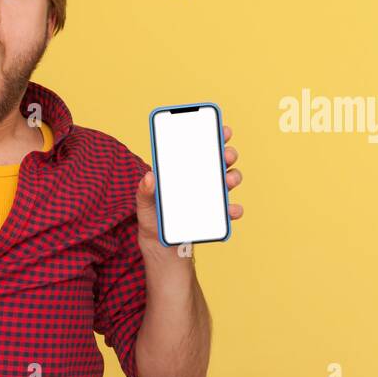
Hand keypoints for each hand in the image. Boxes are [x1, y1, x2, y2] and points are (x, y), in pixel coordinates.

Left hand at [136, 123, 243, 249]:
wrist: (161, 248)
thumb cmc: (152, 220)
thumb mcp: (144, 205)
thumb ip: (145, 192)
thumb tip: (149, 176)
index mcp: (183, 171)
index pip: (199, 148)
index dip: (213, 135)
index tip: (221, 129)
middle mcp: (200, 180)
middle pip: (219, 160)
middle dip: (227, 153)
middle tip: (226, 155)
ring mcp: (210, 196)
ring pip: (228, 180)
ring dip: (233, 177)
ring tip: (228, 180)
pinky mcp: (216, 216)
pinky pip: (229, 209)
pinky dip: (233, 209)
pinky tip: (230, 210)